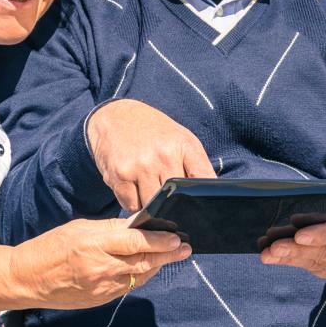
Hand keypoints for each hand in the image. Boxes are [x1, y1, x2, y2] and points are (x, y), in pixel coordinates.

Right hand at [10, 218, 190, 309]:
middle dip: (168, 254)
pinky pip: (128, 287)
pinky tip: (147, 267)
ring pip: (140, 276)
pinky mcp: (100, 299)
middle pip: (144, 261)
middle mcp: (100, 267)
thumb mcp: (81, 227)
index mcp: (94, 244)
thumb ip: (111, 228)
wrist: (27, 279)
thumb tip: (138, 224)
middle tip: (185, 247)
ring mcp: (101, 287)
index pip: (135, 242)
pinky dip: (140, 276)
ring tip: (171, 255)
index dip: (159, 240)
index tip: (176, 236)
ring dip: (157, 265)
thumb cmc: (51, 247)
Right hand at [87, 99, 215, 210]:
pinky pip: (131, 205)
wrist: (116, 116)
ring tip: (149, 189)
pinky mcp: (119, 175)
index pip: (204, 180)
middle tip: (171, 203)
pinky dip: (133, 203)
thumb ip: (196, 167)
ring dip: (152, 206)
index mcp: (184, 146)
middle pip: (175, 200)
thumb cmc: (154, 132)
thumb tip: (209, 200)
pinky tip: (133, 187)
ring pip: (152, 207)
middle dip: (174, 206)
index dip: (207, 199)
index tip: (206, 211)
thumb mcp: (182, 140)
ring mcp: (140, 166)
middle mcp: (163, 155)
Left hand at [259, 189, 325, 278]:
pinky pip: (316, 269)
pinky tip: (277, 258)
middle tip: (273, 248)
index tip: (299, 236)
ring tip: (267, 255)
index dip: (320, 234)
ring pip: (318, 262)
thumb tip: (295, 211)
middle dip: (296, 250)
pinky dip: (295, 262)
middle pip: (325, 250)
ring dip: (290, 258)